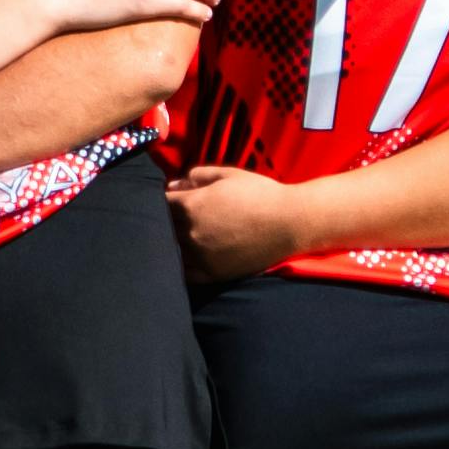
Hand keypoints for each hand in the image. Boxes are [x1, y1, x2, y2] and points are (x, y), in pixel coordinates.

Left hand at [166, 164, 296, 285]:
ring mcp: (199, 256)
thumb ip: (198, 175)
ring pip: (172, 251)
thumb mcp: (228, 174)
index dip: (163, 200)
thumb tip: (174, 184)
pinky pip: (185, 273)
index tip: (169, 200)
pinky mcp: (211, 274)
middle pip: (163, 228)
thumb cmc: (259, 194)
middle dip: (165, 221)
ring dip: (171, 243)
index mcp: (191, 205)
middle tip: (173, 218)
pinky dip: (181, 266)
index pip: (160, 203)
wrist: (288, 223)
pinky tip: (184, 259)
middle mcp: (190, 232)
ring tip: (177, 239)